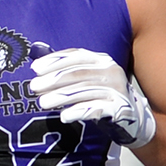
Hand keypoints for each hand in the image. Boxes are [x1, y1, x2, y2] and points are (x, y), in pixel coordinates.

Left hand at [28, 48, 156, 148]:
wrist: (131, 116)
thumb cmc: (101, 94)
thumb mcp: (86, 77)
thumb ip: (64, 66)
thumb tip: (35, 48)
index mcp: (102, 60)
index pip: (77, 57)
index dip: (55, 61)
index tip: (35, 68)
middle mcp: (111, 71)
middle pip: (78, 73)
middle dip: (54, 79)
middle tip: (34, 87)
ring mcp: (117, 90)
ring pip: (85, 90)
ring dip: (61, 96)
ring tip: (43, 102)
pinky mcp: (119, 109)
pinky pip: (96, 109)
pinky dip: (79, 111)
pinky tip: (64, 116)